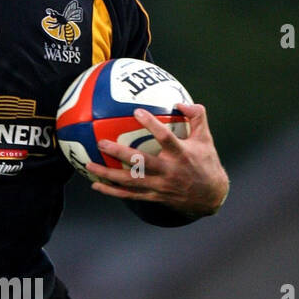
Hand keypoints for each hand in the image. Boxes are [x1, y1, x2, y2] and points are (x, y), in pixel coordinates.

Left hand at [86, 103, 228, 216]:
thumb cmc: (206, 163)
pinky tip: (96, 185)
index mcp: (181, 154)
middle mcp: (169, 171)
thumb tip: (180, 101)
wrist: (210, 197)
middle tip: (100, 142)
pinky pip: (129, 195)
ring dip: (108, 174)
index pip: (165, 137)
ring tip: (89, 164)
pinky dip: (112, 191)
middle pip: (140, 163)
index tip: (137, 111)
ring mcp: (159, 186)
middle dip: (119, 153)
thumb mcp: (206, 138)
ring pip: (130, 181)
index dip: (151, 124)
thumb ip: (196, 116)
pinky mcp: (154, 197)